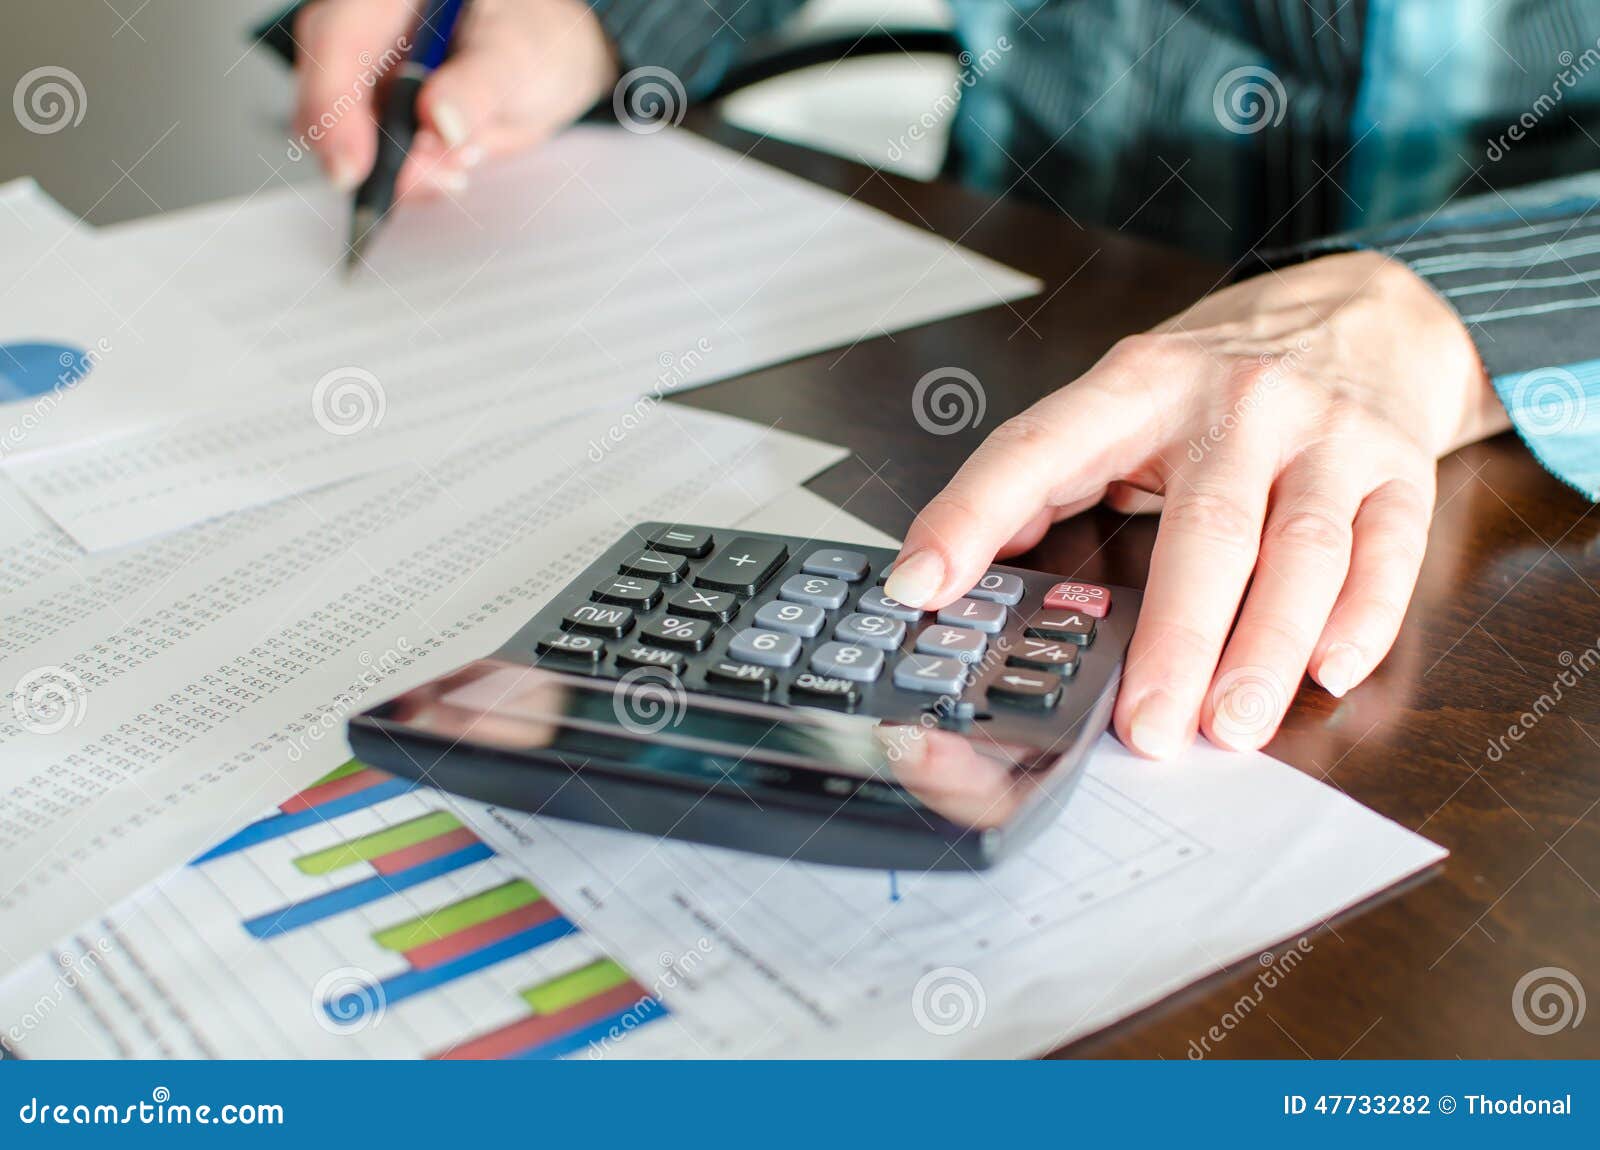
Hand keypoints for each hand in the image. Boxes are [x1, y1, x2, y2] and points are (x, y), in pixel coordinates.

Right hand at [293, 0, 617, 197]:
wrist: (551, 57)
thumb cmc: (535, 37)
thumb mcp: (519, 55)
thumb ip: (479, 85)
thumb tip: (440, 122)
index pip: (338, 39)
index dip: (334, 105)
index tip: (353, 166)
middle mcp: (368, 27)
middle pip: (328, 92)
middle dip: (374, 151)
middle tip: (434, 176)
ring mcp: (370, 72)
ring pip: (349, 137)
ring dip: (403, 169)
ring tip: (463, 161)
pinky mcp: (381, 113)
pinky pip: (377, 158)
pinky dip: (413, 177)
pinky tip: (453, 167)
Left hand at [884, 251, 1509, 757]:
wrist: (1364, 314)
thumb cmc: (1221, 376)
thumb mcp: (1127, 394)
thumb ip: (1052, 471)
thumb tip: (952, 563)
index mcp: (1139, 384)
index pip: (1039, 448)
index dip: (971, 515)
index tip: (919, 587)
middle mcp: (1236, 404)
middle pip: (1203, 528)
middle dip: (1173, 638)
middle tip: (1143, 729)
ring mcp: (1325, 435)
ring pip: (1301, 551)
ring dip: (1265, 648)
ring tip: (1228, 726)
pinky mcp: (1397, 469)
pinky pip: (1387, 551)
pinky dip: (1362, 620)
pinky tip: (1329, 672)